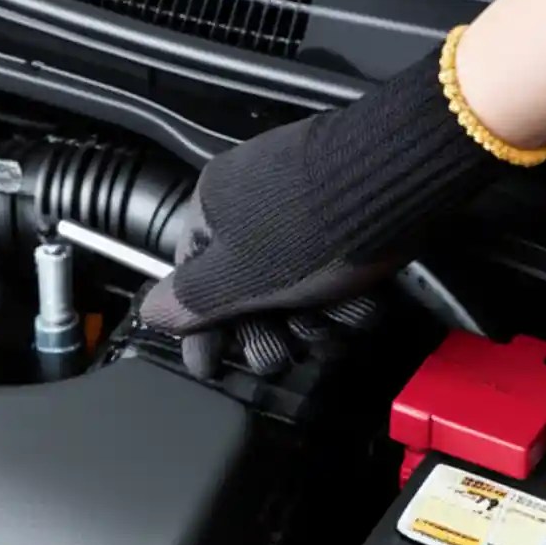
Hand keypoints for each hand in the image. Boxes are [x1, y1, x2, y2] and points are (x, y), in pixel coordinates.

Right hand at [140, 48, 498, 377]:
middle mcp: (254, 200)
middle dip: (268, 330)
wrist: (395, 179)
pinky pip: (336, 266)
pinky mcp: (352, 213)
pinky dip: (345, 296)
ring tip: (331, 327)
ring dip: (314, 320)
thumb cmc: (309, 227)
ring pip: (297, 285)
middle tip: (285, 352)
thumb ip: (191, 300)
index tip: (211, 365)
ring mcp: (306, 204)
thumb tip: (149, 312)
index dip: (203, 328)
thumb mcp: (238, 277)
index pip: (193, 279)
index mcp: (213, 207)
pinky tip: (360, 307)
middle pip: (250, 289)